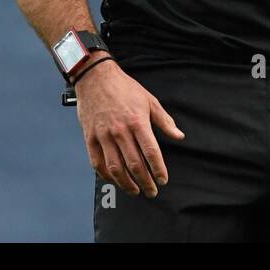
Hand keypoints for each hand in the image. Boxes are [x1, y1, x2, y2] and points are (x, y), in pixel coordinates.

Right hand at [74, 56, 184, 197]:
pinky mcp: (90, 138)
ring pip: (116, 167)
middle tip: (152, 191)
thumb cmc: (125, 88)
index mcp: (137, 122)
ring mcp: (104, 135)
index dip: (158, 169)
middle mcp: (120, 131)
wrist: (96, 78)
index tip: (163, 180)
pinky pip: (98, 162)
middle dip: (145, 181)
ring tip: (135, 190)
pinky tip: (115, 179)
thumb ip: (164, 121)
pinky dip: (107, 175)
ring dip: (126, 183)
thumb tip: (179, 136)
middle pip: (134, 164)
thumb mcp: (149, 100)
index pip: (150, 152)